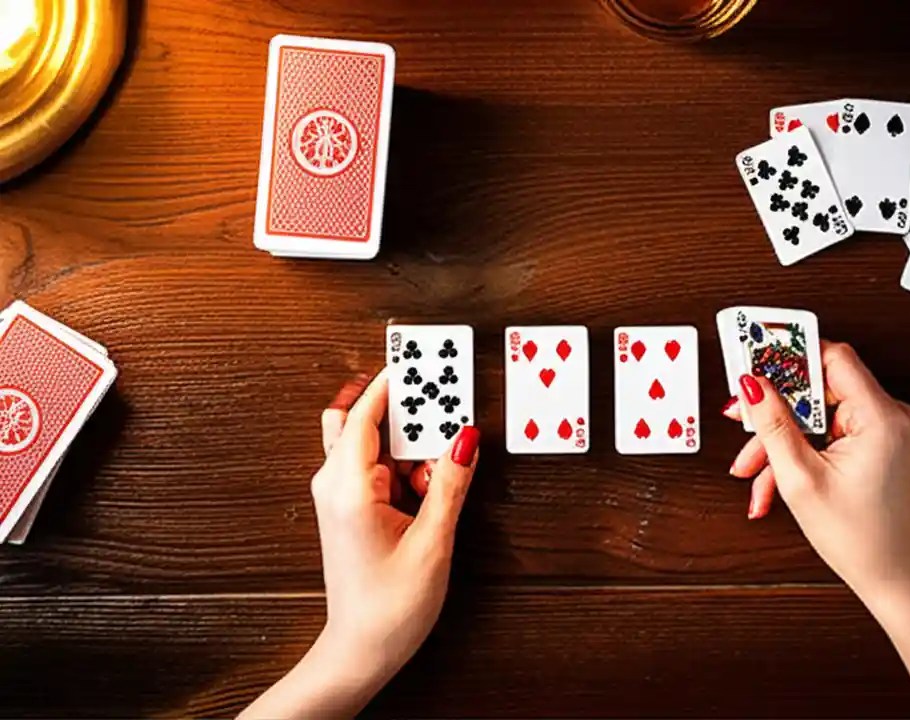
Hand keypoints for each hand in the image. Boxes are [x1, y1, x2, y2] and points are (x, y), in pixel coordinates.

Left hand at [313, 367, 479, 679]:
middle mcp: (336, 485)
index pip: (365, 412)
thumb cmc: (388, 607)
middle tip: (445, 400)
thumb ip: (450, 484)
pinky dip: (406, 466)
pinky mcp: (353, 507)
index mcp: (348, 488)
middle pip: (365, 419)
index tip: (420, 355)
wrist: (361, 651)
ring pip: (375, 443)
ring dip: (410, 444)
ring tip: (443, 461)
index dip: (394, 380)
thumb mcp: (433, 541)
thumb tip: (465, 437)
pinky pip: (378, 467)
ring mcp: (341, 496)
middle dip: (407, 410)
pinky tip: (430, 485)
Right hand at [725, 341, 909, 601]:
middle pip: (819, 389)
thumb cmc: (860, 539)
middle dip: (775, 412)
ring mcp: (887, 431)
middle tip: (740, 421)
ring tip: (752, 472)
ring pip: (819, 416)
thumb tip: (752, 383)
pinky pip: (831, 434)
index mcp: (880, 416)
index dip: (790, 353)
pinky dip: (802, 452)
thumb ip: (773, 423)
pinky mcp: (880, 445)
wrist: (894, 579)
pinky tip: (775, 482)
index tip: (756, 353)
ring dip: (782, 441)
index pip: (832, 357)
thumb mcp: (801, 478)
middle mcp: (891, 416)